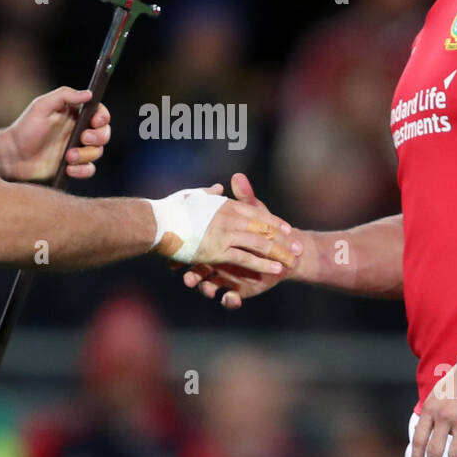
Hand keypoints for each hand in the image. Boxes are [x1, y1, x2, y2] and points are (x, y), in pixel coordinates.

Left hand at [0, 87, 110, 181]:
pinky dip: (82, 170)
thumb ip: (65, 95)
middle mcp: (78, 131)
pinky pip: (89, 170)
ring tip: (68, 156)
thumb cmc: (25, 128)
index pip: (99, 113)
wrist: (12, 156)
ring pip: (97, 153)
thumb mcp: (42, 106)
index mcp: (75, 115)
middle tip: (83, 138)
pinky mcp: (73, 166)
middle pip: (104, 134)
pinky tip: (69, 168)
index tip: (96, 121)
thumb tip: (89, 94)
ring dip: (86, 154)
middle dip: (98, 137)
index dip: (103, 117)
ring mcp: (77, 150)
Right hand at [179, 173, 295, 307]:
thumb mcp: (193, 196)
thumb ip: (210, 193)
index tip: (288, 229)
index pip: (256, 213)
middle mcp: (228, 218)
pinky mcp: (217, 252)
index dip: (273, 221)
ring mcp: (224, 235)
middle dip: (283, 240)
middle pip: (263, 229)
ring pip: (259, 244)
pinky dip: (261, 264)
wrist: (156, 222)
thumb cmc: (171, 209)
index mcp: (225, 205)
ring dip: (277, 253)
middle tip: (300, 248)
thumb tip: (221, 186)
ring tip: (293, 261)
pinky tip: (274, 270)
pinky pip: (244, 258)